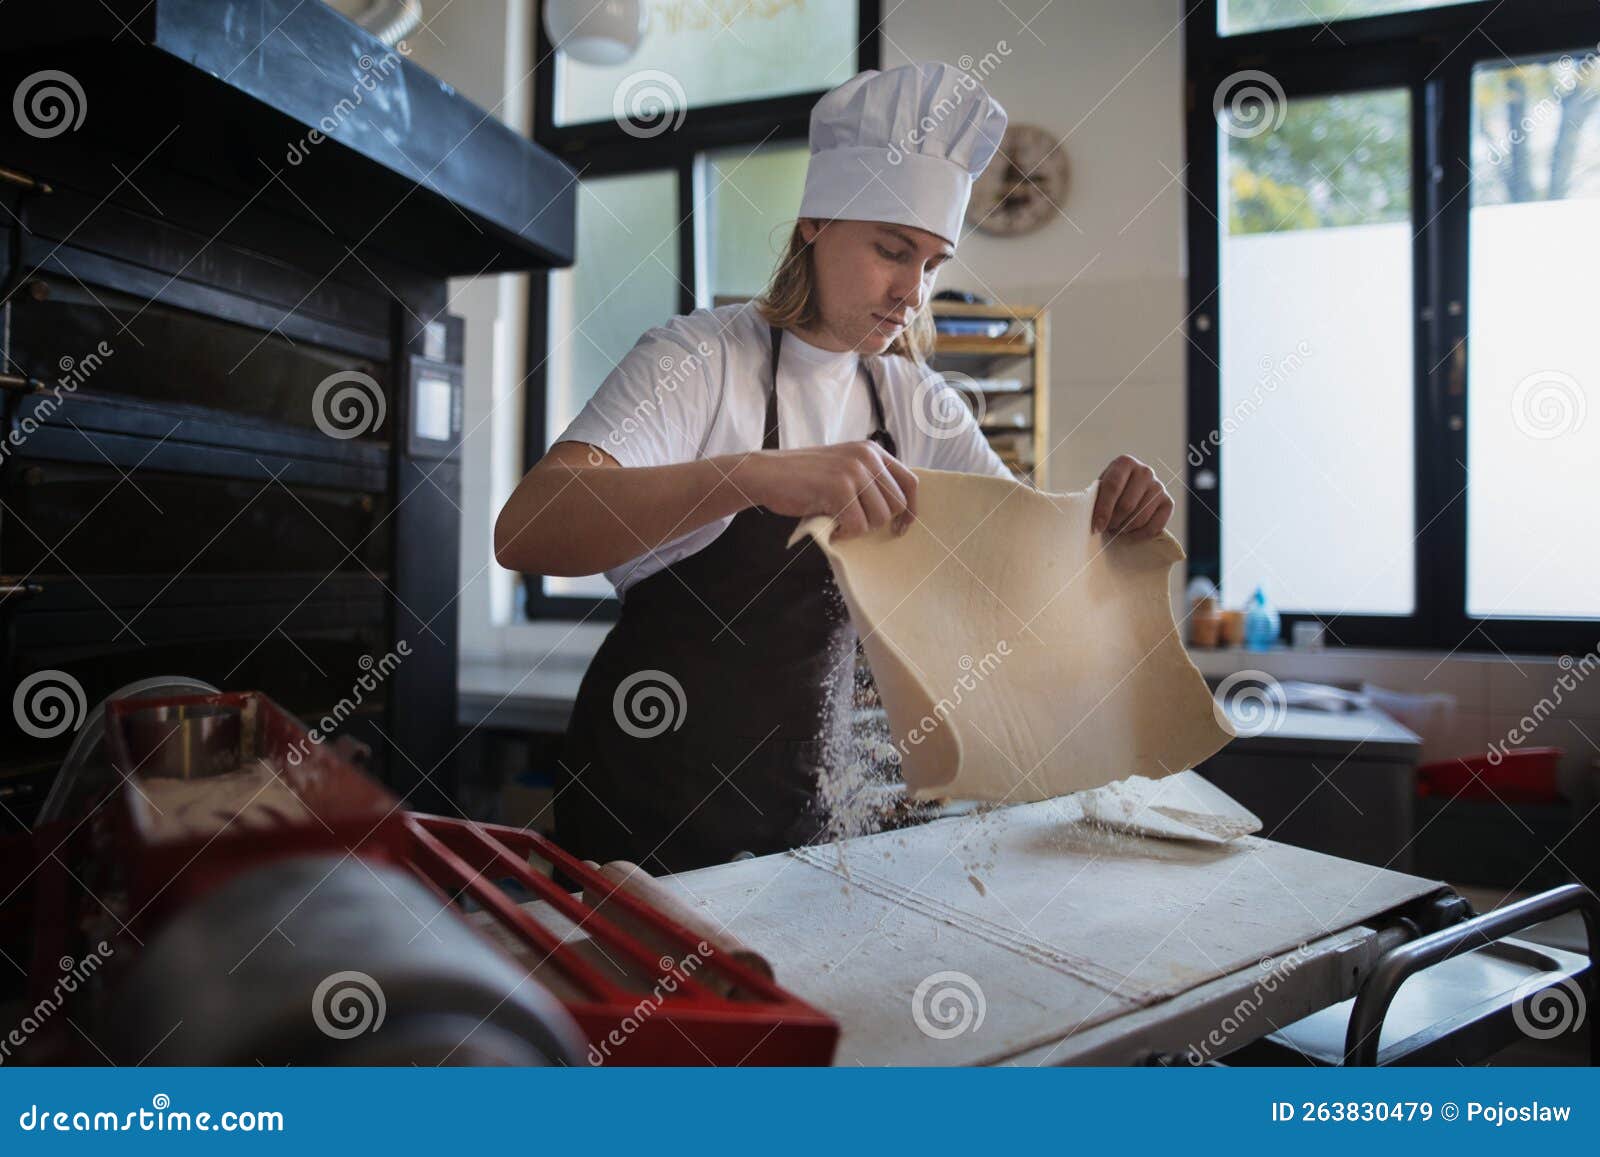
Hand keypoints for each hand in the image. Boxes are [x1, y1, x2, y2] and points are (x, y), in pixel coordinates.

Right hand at [730, 440, 917, 540]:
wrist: (766, 473)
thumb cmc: (803, 478)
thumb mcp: (844, 469)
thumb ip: (869, 480)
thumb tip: (897, 513)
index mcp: (872, 451)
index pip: (910, 482)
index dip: (910, 509)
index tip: (900, 526)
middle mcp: (867, 456)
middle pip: (897, 504)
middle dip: (877, 522)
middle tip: (853, 523)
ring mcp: (854, 470)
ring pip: (879, 518)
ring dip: (858, 528)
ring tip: (837, 521)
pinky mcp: (839, 487)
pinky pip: (857, 525)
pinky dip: (844, 533)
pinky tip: (830, 525)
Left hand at [1092, 454, 1172, 540]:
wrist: (1129, 490)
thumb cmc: (1110, 491)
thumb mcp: (1099, 488)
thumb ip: (1093, 498)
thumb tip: (1086, 518)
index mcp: (1125, 463)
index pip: (1112, 487)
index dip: (1103, 510)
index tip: (1096, 526)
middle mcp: (1145, 471)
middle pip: (1127, 505)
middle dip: (1114, 522)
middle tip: (1107, 528)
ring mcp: (1159, 486)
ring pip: (1140, 517)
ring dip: (1125, 529)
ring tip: (1117, 529)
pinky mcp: (1168, 502)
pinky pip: (1155, 526)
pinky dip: (1140, 535)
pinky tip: (1130, 534)